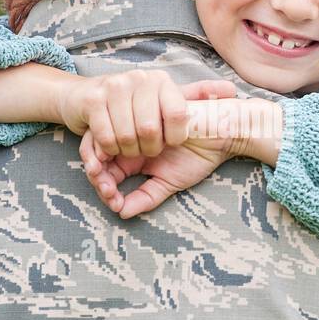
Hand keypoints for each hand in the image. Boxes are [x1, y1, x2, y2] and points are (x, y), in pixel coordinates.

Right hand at [57, 70, 236, 157]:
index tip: (171, 142)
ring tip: (129, 149)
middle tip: (146, 150)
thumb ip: (199, 97)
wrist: (84, 97)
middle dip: (149, 149)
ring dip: (127, 152)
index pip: (179, 114)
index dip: (176, 137)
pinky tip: (111, 147)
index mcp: (163, 81)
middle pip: (151, 131)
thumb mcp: (168, 100)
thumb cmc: (133, 106)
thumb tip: (233, 91)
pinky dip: (108, 150)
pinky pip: (105, 137)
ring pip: (127, 137)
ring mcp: (115, 86)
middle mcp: (141, 79)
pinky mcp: (93, 99)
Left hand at [80, 98, 283, 217]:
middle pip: (95, 150)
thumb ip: (146, 197)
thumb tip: (122, 213)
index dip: (99, 181)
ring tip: (110, 180)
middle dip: (95, 173)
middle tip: (107, 190)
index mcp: (131, 151)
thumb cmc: (200, 156)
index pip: (103, 165)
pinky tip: (121, 154)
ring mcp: (133, 119)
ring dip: (100, 160)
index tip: (111, 197)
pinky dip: (111, 139)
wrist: (222, 132)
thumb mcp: (169, 182)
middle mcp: (128, 135)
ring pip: (100, 136)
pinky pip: (114, 120)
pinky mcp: (140, 106)